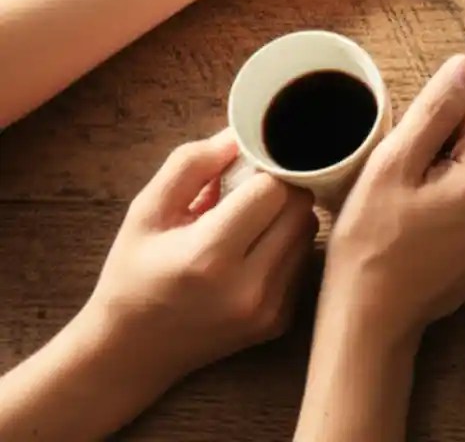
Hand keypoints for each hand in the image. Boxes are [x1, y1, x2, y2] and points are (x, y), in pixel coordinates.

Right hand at [86, 130, 318, 383]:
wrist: (132, 351)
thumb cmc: (134, 273)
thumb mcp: (147, 211)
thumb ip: (192, 164)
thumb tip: (240, 136)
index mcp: (209, 255)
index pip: (273, 190)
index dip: (264, 171)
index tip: (250, 168)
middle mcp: (248, 287)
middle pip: (300, 210)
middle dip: (281, 191)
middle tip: (253, 191)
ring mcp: (269, 309)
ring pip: (308, 234)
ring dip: (288, 218)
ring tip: (250, 222)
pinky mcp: (280, 322)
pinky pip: (302, 263)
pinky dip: (286, 249)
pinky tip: (253, 253)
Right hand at [325, 54, 464, 342]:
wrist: (374, 316)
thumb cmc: (371, 244)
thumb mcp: (392, 166)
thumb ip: (434, 110)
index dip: (444, 111)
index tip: (411, 139)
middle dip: (454, 138)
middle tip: (410, 170)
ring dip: (462, 163)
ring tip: (419, 192)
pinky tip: (434, 211)